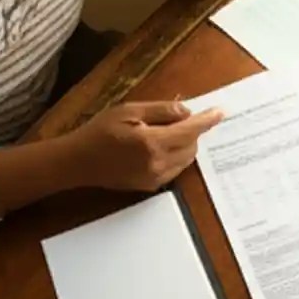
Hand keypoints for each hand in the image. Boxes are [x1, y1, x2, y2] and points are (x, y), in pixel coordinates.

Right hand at [66, 100, 223, 190]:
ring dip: (184, 144)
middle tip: (173, 119)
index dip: (207, 120)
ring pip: (185, 160)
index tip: (220, 112)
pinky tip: (157, 147)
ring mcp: (154, 179)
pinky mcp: (150, 187)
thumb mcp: (129, 111)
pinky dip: (175, 156)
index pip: (190, 131)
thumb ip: (161, 110)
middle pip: (192, 146)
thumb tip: (186, 112)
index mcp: (152, 143)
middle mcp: (157, 164)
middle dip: (191, 131)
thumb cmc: (100, 131)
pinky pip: (174, 169)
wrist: (78, 161)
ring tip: (162, 132)